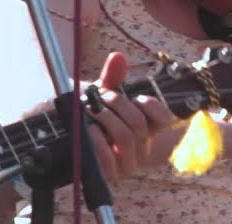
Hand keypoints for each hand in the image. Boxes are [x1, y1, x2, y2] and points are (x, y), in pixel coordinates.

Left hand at [83, 51, 174, 180]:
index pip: (164, 119)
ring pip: (126, 137)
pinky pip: (110, 159)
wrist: (68, 141)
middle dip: (118, 104)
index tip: (134, 97)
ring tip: (92, 109)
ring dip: (107, 118)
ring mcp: (127, 164)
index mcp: (150, 132)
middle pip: (139, 123)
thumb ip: (112, 78)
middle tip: (102, 97)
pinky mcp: (110, 174)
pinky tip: (91, 130)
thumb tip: (117, 56)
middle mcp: (142, 151)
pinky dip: (99, 143)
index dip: (149, 105)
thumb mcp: (104, 98)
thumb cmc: (94, 117)